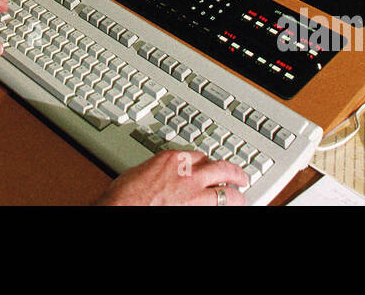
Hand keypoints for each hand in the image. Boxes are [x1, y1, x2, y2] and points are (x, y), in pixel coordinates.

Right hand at [97, 150, 249, 205]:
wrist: (122, 208)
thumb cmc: (124, 195)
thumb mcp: (141, 172)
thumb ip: (158, 172)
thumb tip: (161, 177)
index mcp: (173, 159)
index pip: (199, 156)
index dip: (207, 164)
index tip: (209, 168)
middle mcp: (188, 172)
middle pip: (220, 167)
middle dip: (233, 172)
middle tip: (241, 176)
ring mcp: (194, 192)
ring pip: (227, 188)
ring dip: (237, 192)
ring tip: (242, 194)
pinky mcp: (198, 207)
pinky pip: (219, 206)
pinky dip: (226, 207)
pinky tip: (232, 208)